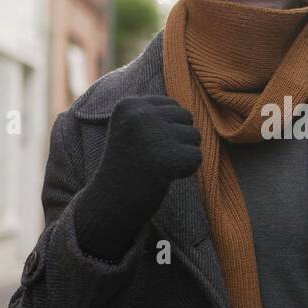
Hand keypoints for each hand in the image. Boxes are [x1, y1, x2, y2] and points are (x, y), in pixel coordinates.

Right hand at [74, 95, 201, 259]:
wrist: (110, 203)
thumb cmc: (127, 165)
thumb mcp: (131, 127)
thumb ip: (154, 112)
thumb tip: (186, 107)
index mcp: (129, 104)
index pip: (172, 106)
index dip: (166, 129)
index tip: (143, 146)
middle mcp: (139, 115)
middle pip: (186, 117)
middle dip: (177, 139)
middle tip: (152, 157)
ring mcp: (152, 136)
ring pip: (195, 136)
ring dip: (182, 155)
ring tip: (156, 166)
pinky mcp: (166, 159)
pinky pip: (196, 157)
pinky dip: (186, 170)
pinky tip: (164, 176)